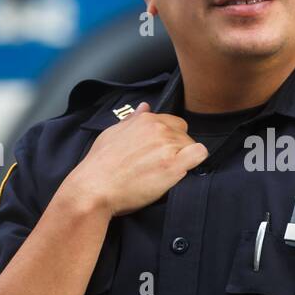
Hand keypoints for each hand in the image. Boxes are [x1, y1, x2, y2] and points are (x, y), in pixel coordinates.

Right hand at [61, 101, 207, 217]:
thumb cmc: (99, 164)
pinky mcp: (174, 166)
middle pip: (183, 133)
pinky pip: (200, 154)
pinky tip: (182, 169)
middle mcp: (159, 128)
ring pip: (191, 145)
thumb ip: (132, 120)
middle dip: (177, 146)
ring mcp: (168, 146)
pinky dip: (196, 160)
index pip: (172, 122)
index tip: (159, 151)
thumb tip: (145, 107)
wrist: (94, 188)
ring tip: (164, 171)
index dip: (168, 137)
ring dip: (183, 157)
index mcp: (145, 120)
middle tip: (162, 163)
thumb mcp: (112, 134)